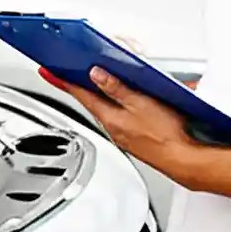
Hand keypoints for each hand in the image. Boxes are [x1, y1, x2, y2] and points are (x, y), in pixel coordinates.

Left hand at [39, 65, 198, 177]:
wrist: (183, 159)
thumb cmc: (165, 135)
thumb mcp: (140, 103)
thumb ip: (116, 88)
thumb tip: (96, 74)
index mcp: (109, 117)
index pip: (80, 94)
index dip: (62, 81)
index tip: (47, 72)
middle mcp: (112, 126)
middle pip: (90, 100)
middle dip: (78, 85)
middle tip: (64, 73)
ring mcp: (122, 133)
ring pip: (104, 108)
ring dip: (96, 94)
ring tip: (88, 81)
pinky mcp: (134, 137)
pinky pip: (116, 116)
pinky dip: (112, 104)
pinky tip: (117, 100)